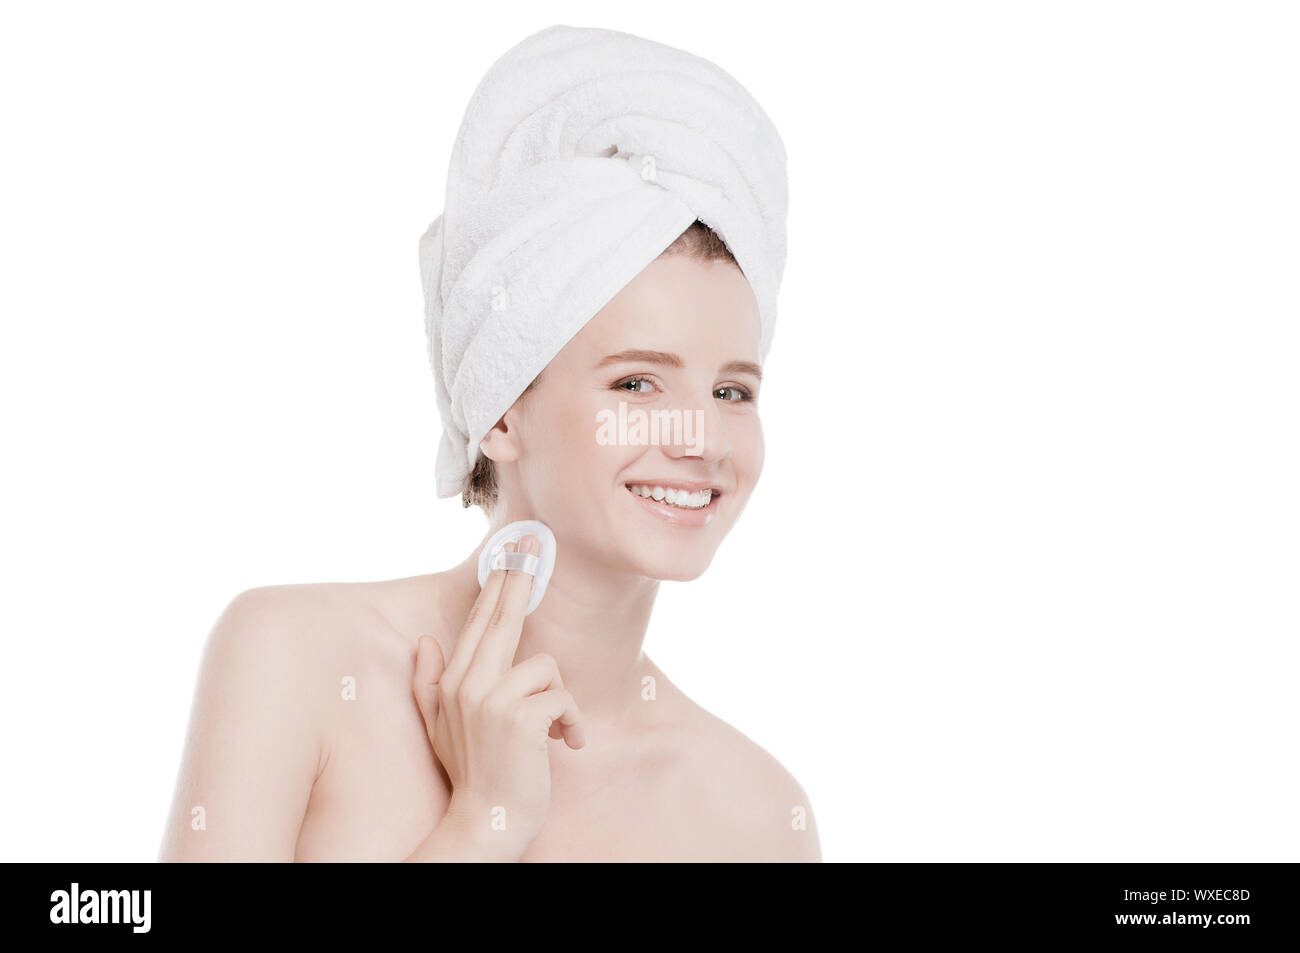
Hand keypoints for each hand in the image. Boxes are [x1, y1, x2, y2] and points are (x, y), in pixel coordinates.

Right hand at [408, 535, 584, 861]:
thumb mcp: (440, 726)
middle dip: (522, 577)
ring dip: (559, 701)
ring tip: (554, 731)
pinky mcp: (520, 719)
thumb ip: (428, 682)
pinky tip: (566, 745)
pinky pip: (562, 698)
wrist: (484, 821)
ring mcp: (492, 700)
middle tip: (538, 541)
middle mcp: (468, 683)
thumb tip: (424, 640)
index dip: (499, 580)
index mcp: (454, 680)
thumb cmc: (470, 772)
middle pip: (504, 617)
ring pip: (546, 666)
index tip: (514, 546)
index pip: (481, 619)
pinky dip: (572, 724)